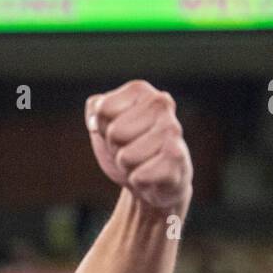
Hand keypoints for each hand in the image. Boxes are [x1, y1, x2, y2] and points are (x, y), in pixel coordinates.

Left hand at [85, 80, 192, 214]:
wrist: (153, 181)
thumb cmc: (127, 147)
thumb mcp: (104, 124)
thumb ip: (95, 110)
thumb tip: (93, 122)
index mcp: (140, 90)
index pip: (103, 110)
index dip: (103, 128)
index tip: (118, 133)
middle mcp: (162, 103)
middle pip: (114, 133)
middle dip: (115, 148)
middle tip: (130, 149)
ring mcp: (173, 130)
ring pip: (126, 157)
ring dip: (127, 166)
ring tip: (141, 162)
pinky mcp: (178, 158)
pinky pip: (141, 176)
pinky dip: (139, 182)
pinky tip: (152, 176)